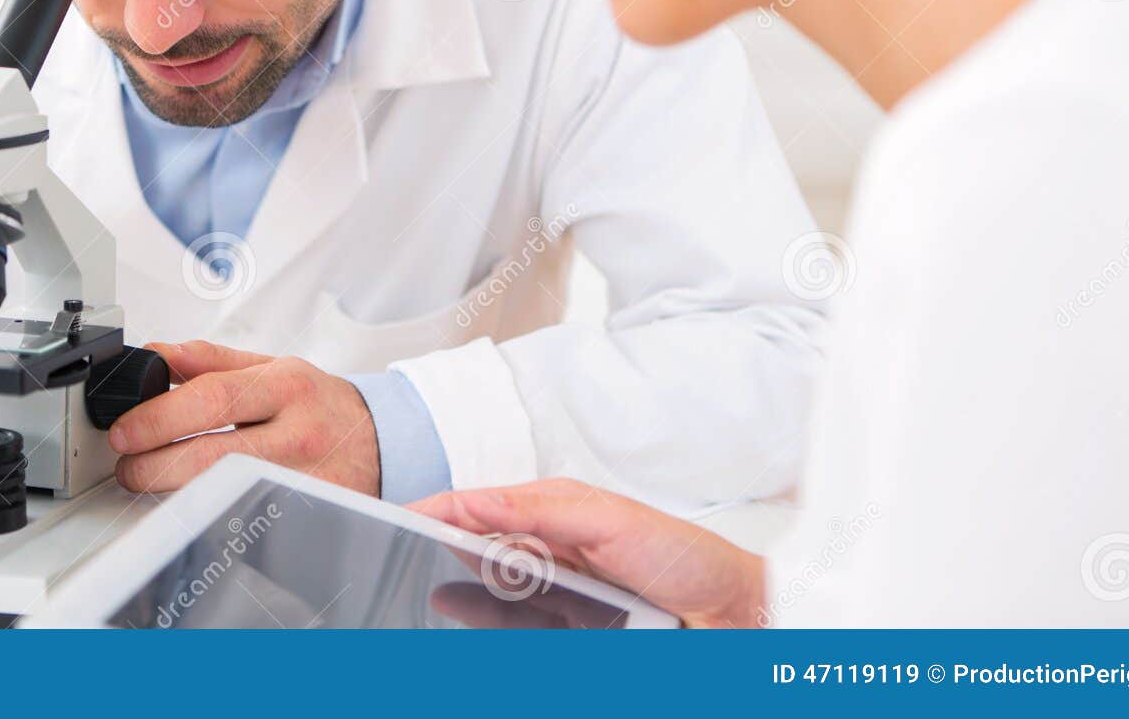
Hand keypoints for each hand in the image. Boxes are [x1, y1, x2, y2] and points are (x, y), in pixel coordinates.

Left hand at [109, 340, 380, 495]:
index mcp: (286, 386)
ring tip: (154, 482)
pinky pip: (247, 524)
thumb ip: (213, 360)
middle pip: (210, 455)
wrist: (382, 441)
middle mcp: (298, 433)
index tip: (124, 432)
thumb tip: (158, 353)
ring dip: (175, 493)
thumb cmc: (321, 405)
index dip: (156, 418)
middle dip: (152, 465)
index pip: (209, 399)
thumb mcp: (275, 367)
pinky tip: (197, 507)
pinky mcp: (308, 518)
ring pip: (224, 494)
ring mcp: (306, 481)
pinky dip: (212, 517)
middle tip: (129, 466)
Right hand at [410, 478, 765, 628]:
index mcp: (553, 507)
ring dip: (462, 593)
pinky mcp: (564, 620)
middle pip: (477, 547)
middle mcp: (549, 544)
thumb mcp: (606, 521)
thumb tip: (477, 502)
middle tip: (400, 557)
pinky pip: (515, 622)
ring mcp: (555, 584)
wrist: (728, 611)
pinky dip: (491, 622)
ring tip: (426, 597)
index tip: (400, 516)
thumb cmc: (681, 555)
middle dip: (438, 550)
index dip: (438, 509)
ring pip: (492, 588)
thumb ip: (539, 511)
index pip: (481, 505)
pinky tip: (472, 625)